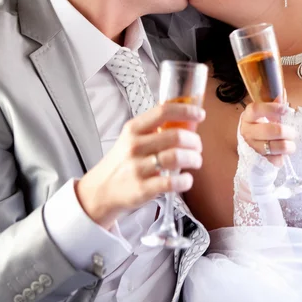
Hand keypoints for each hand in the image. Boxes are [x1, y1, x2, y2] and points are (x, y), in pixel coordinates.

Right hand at [75, 103, 204, 228]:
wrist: (101, 190)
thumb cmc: (122, 162)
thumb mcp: (131, 138)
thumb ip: (153, 128)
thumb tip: (185, 119)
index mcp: (133, 129)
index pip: (163, 111)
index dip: (186, 111)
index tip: (200, 114)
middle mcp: (135, 146)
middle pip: (176, 136)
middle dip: (194, 141)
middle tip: (197, 146)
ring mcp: (138, 167)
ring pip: (177, 157)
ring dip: (194, 159)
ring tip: (195, 161)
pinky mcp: (143, 188)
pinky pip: (172, 182)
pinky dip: (186, 180)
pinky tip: (187, 179)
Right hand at [240, 102, 295, 167]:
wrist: (252, 142)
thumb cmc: (262, 123)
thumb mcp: (266, 113)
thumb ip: (275, 105)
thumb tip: (282, 94)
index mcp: (248, 117)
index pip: (256, 109)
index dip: (271, 108)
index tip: (286, 109)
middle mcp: (247, 131)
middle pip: (268, 131)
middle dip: (285, 131)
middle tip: (293, 132)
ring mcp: (252, 146)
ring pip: (273, 147)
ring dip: (287, 146)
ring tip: (291, 144)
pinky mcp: (259, 159)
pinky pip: (275, 160)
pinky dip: (282, 157)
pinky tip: (282, 154)